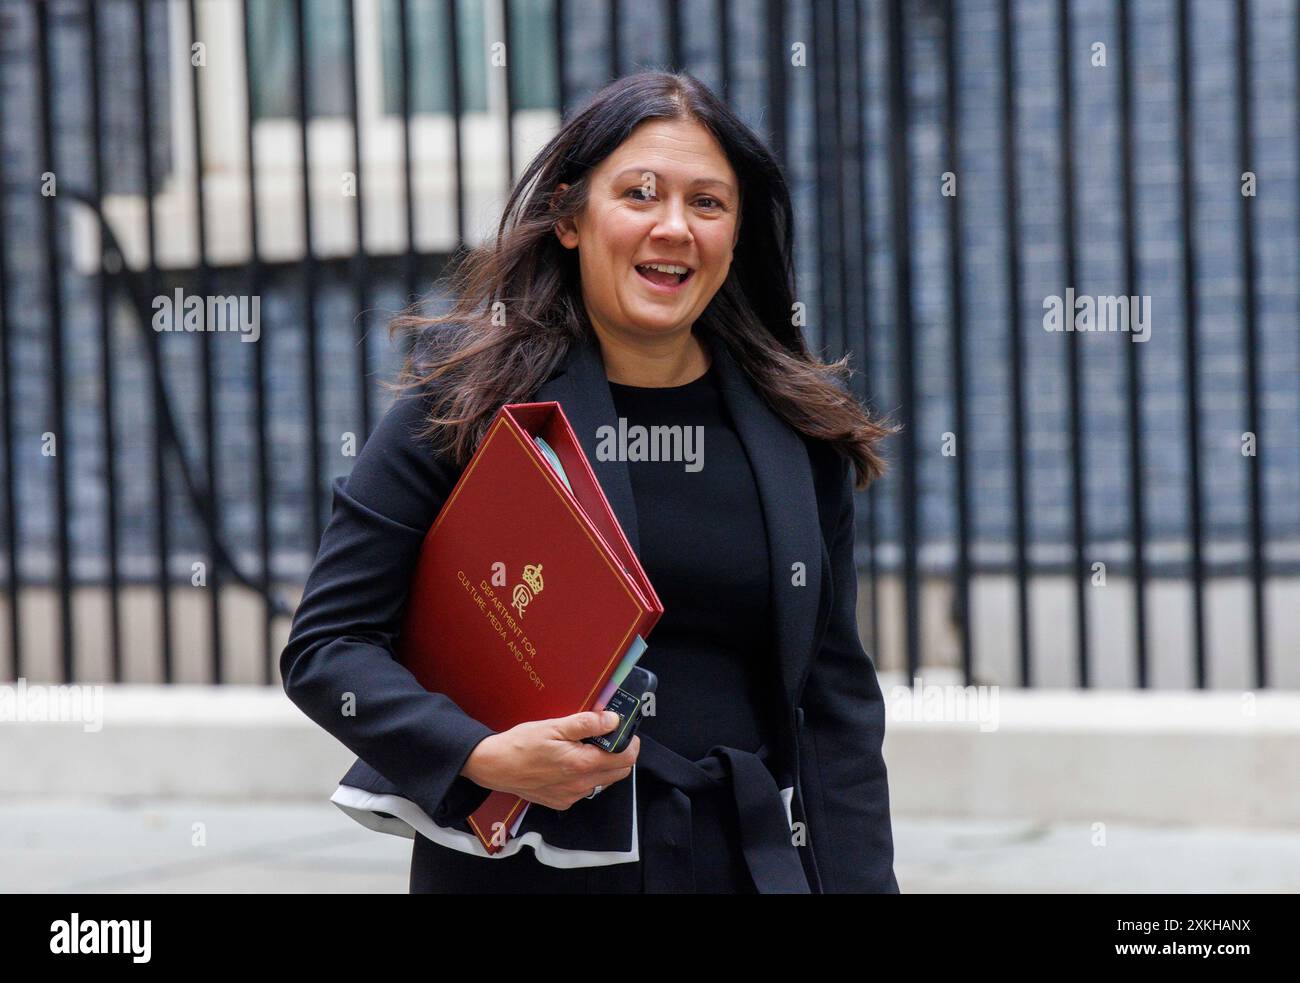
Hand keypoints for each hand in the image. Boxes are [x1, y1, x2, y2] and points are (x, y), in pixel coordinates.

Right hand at [460, 710, 639, 810]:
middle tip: (605, 736)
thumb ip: (586, 723)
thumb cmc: (521, 744)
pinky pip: (585, 789)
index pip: (626, 758)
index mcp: (582, 764)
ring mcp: (572, 796)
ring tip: (584, 747)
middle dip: (619, 753)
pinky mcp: (562, 801)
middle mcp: (580, 785)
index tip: (623, 730)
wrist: (494, 766)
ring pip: (603, 781)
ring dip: (603, 765)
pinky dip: (586, 775)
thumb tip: (612, 720)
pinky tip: (569, 762)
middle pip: (619, 772)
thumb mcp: (554, 726)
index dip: (630, 742)